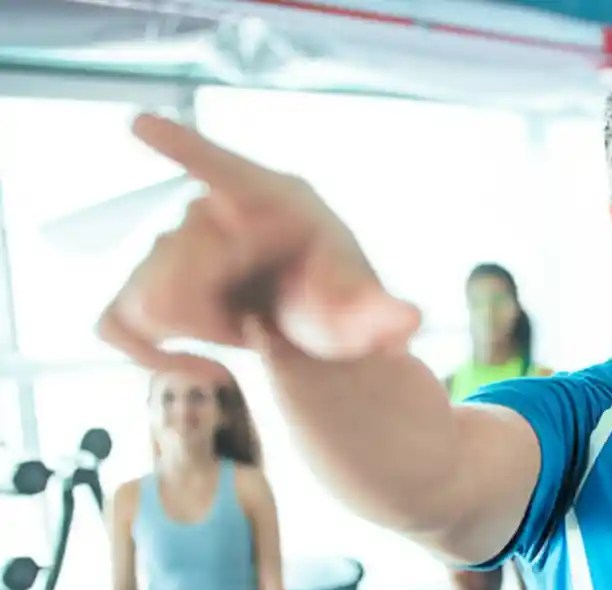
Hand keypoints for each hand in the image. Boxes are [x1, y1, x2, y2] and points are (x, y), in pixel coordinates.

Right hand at [97, 114, 420, 370]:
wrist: (312, 323)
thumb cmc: (344, 303)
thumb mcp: (368, 315)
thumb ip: (382, 317)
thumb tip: (409, 321)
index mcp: (279, 200)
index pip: (223, 166)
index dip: (183, 144)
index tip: (139, 123)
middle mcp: (222, 210)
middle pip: (182, 249)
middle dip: (209, 293)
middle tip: (251, 323)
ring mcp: (183, 240)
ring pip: (152, 291)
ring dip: (196, 321)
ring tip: (245, 329)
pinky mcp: (156, 279)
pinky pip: (121, 320)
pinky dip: (149, 349)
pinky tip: (200, 362)